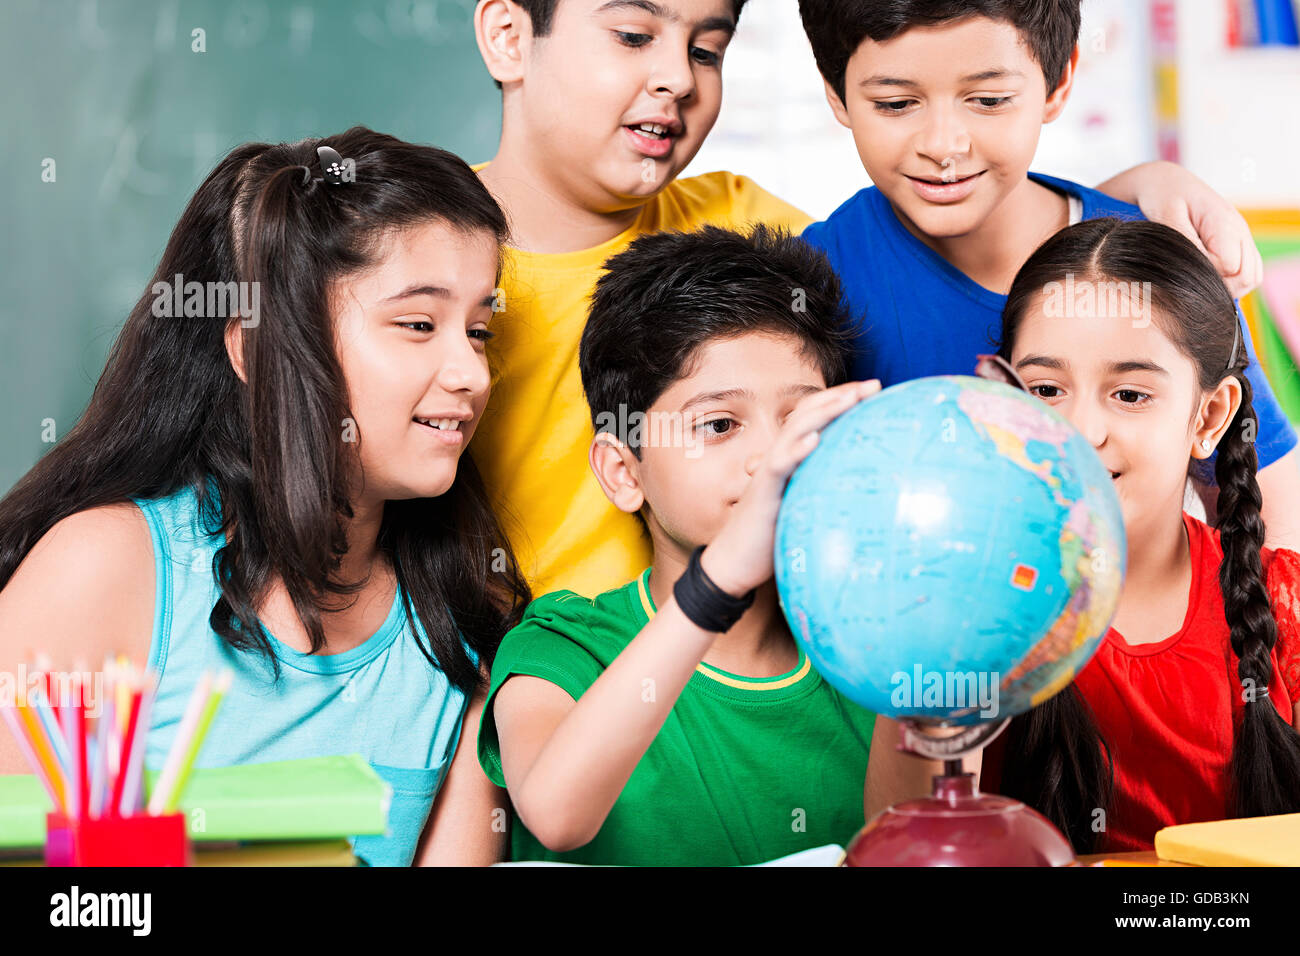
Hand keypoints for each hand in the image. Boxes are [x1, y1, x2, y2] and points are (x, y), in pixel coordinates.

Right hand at [699, 379, 880, 596]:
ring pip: (795, 430)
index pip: (816, 419)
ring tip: (849, 398)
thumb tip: (855, 487)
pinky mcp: (762, 492)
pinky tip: (816, 439)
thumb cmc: (768, 537)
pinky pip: (779, 465)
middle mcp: (779, 457)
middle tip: (873, 385)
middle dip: (840, 396)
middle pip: (808, 415)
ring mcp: (769, 472)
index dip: (841, 401)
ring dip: (823, 412)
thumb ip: (818, 489)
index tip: (874, 391)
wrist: (733, 563)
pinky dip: (797, 450)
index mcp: (790, 458)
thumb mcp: (800, 506)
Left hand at [1121, 160, 1263, 297]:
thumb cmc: (1164, 197)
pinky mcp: (1238, 244)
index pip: (1230, 268)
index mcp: (1225, 223)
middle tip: (1190, 280)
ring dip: (1227, 287)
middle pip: (1246, 278)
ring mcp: (1242, 238)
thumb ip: (1185, 244)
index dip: (1207, 276)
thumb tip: (1199, 272)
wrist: (1168, 182)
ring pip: (1250, 279)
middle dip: (1219, 287)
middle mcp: (1240, 231)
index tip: (1183, 269)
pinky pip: (1246, 273)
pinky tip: (1206, 276)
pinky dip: (1230, 282)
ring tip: (1197, 279)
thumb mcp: (1167, 217)